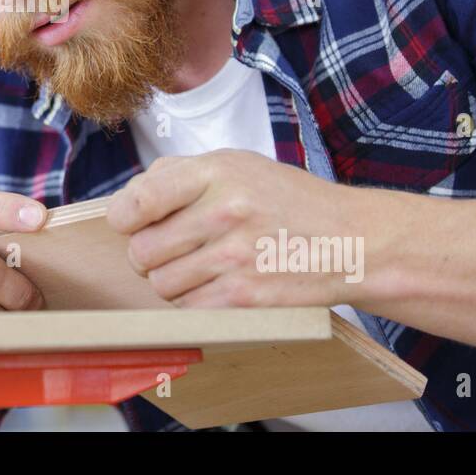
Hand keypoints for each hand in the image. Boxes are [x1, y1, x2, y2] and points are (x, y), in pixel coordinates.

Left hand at [106, 150, 379, 307]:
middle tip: (174, 248)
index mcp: (215, 172)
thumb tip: (127, 201)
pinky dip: (196, 303)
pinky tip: (219, 285)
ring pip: (161, 284)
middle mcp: (225, 212)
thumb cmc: (287, 201)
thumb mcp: (236, 165)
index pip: (138, 202)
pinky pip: (189, 309)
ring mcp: (236, 257)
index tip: (132, 222)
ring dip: (172, 281)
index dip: (124, 218)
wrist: (351, 241)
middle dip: (149, 254)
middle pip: (141, 251)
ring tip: (202, 266)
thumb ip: (178, 174)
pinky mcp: (247, 297)